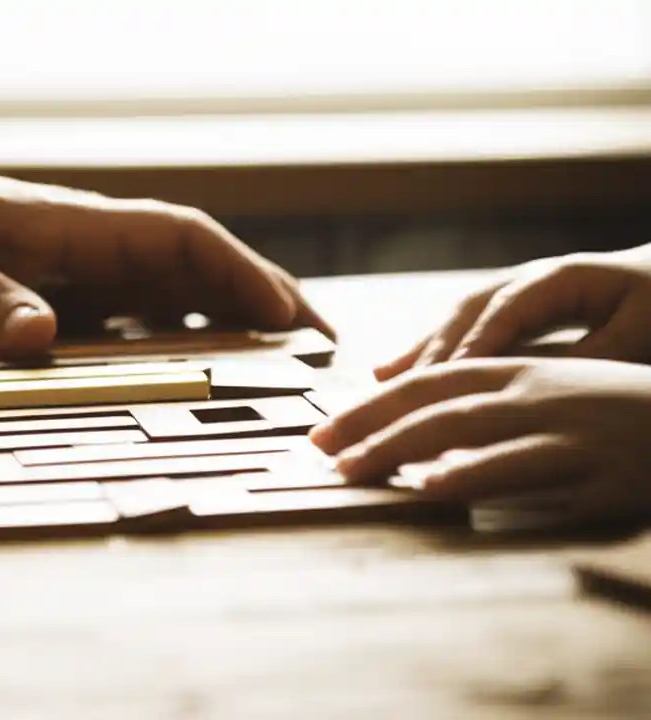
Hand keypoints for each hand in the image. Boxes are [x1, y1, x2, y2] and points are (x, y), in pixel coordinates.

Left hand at [0, 168, 330, 354]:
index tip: (284, 312)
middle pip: (202, 263)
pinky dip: (189, 336)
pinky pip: (149, 313)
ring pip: (185, 289)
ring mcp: (94, 269)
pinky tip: (209, 373)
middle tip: (324, 346)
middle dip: (265, 297)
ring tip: (288, 367)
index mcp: (79, 226)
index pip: (181, 237)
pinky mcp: (80, 294)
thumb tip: (41, 339)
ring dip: (236, 320)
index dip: (238, 271)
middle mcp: (99, 243)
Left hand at [309, 357, 650, 520]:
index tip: (324, 431)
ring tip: (352, 471)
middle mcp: (536, 391)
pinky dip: (475, 476)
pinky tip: (435, 489)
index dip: (372, 405)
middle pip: (434, 402)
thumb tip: (424, 445)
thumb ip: (492, 409)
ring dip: (401, 450)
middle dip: (369, 426)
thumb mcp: (555, 397)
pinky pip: (527, 472)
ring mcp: (567, 429)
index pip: (429, 383)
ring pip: (468, 431)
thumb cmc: (623, 417)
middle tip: (317, 453)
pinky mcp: (597, 470)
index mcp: (521, 372)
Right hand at [376, 246, 650, 380]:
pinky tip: (394, 374)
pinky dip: (430, 355)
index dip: (472, 344)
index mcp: (559, 277)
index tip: (443, 380)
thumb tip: (547, 382)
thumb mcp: (642, 330)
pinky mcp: (511, 314)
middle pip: (465, 314)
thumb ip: (595, 353)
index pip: (504, 311)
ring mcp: (513, 293)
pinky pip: (462, 333)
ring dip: (418, 353)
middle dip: (428, 352)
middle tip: (396, 391)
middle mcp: (525, 279)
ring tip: (379, 382)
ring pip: (455, 323)